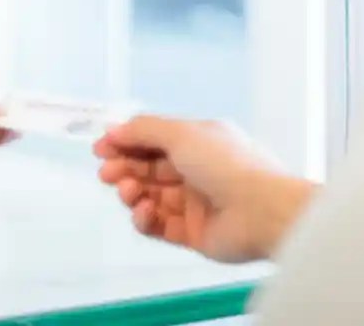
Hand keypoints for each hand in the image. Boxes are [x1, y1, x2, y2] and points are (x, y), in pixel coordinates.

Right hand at [94, 116, 316, 262]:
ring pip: (150, 197)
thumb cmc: (226, 165)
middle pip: (148, 169)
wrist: (262, 211)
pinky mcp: (192, 234)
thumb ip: (144, 130)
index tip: (101, 148)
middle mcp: (197, 170)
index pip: (154, 140)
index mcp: (199, 142)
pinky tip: (146, 211)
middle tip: (107, 173)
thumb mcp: (181, 133)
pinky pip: (159, 225)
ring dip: (133, 193)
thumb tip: (114, 129)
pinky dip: (146, 218)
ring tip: (130, 192)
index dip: (126, 143)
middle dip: (124, 168)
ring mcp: (195, 203)